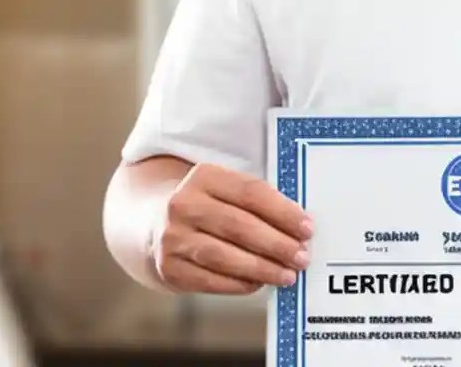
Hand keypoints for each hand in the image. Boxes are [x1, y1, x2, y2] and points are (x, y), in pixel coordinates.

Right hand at [152, 163, 313, 293]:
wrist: (152, 222)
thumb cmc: (207, 206)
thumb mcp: (225, 190)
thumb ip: (257, 202)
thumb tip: (298, 229)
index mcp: (204, 176)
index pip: (251, 192)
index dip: (283, 211)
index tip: (307, 228)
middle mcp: (184, 204)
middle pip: (240, 225)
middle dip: (277, 244)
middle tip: (302, 256)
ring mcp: (173, 237)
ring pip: (225, 256)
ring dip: (262, 268)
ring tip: (287, 275)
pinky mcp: (169, 266)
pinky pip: (211, 279)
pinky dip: (239, 283)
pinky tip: (259, 283)